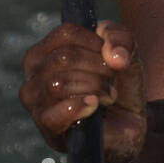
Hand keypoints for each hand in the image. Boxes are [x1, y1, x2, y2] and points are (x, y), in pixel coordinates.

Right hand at [19, 20, 147, 162]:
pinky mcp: (47, 128)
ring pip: (57, 84)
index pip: (65, 34)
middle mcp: (32, 74)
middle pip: (63, 58)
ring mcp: (35, 103)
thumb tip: (113, 56)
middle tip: (111, 79)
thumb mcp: (126, 51)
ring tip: (107, 95)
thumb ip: (120, 38)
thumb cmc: (119, 82)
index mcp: (45, 51)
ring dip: (94, 88)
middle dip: (99, 67)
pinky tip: (94, 105)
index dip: (96, 43)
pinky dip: (78, 107)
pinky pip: (53, 115)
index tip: (110, 56)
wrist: (130, 121)